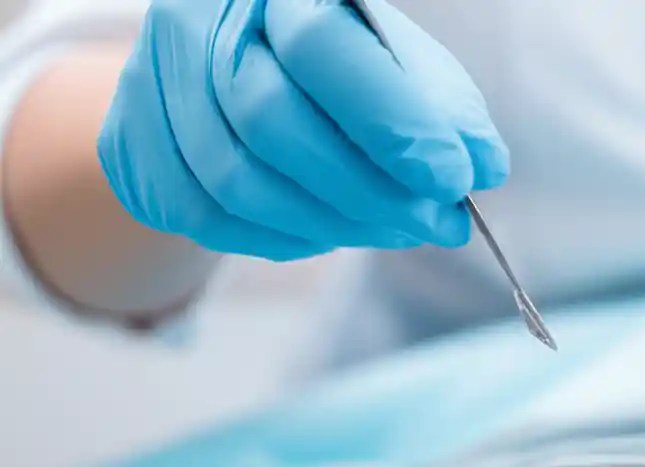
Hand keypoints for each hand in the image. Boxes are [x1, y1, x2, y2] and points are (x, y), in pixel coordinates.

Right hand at [98, 0, 507, 260]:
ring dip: (332, 225)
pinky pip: (207, 217)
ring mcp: (154, 83)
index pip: (323, 50)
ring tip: (397, 230)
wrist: (228, 65)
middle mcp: (197, 23)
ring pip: (237, 182)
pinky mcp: (134, 148)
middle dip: (370, 192)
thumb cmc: (335, 61)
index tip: (451, 179)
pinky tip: (329, 232)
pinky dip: (282, 237)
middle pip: (273, 124)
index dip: (391, 122)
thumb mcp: (395, 59)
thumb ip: (441, 105)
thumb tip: (484, 165)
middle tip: (437, 225)